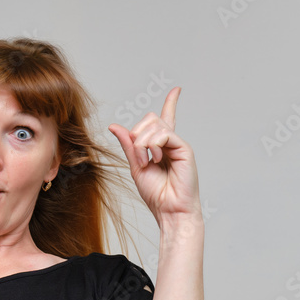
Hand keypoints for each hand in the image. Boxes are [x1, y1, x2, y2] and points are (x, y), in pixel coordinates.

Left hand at [108, 87, 199, 226]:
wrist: (169, 210)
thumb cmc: (156, 194)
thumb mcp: (135, 166)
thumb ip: (128, 145)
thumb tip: (115, 126)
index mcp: (161, 146)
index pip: (165, 118)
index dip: (171, 103)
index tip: (177, 89)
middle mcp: (171, 142)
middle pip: (150, 118)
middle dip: (137, 134)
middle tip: (139, 157)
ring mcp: (178, 144)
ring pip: (154, 124)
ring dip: (142, 143)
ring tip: (147, 162)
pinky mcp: (184, 148)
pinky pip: (163, 133)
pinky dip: (153, 145)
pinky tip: (155, 160)